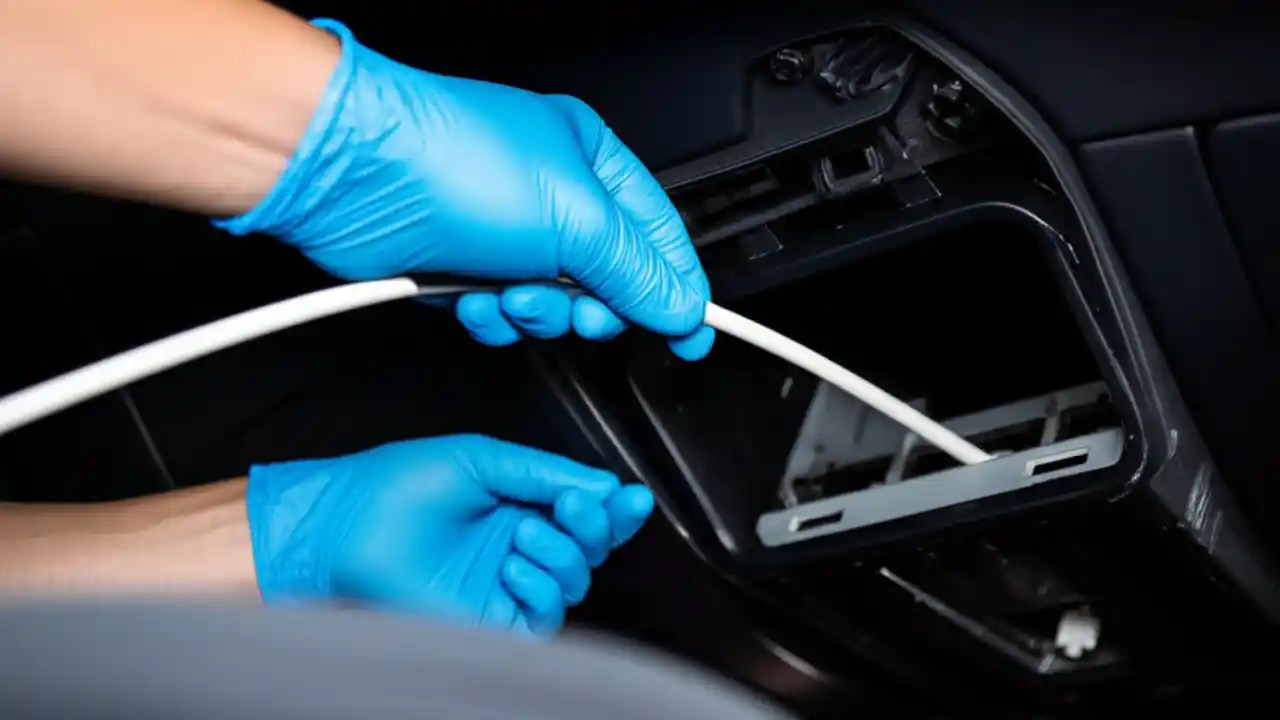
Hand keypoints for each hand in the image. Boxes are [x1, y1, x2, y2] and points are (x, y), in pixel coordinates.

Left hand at [214, 19, 713, 360]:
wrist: (349, 172)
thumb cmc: (451, 160)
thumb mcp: (574, 220)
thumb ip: (635, 272)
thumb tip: (680, 306)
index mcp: (592, 161)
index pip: (658, 236)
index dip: (678, 289)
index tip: (692, 337)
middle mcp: (551, 193)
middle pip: (606, 279)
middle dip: (590, 305)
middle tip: (580, 310)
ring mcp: (503, 230)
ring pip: (552, 304)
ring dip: (534, 312)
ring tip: (509, 292)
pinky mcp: (461, 264)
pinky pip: (502, 314)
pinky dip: (491, 317)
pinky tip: (473, 298)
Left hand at [245, 435, 653, 636]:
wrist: (344, 525)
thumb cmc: (393, 486)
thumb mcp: (480, 459)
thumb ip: (542, 470)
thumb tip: (601, 484)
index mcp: (518, 503)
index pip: (583, 511)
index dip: (613, 507)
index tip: (631, 496)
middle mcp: (517, 545)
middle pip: (590, 547)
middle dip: (596, 525)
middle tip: (580, 506)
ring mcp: (505, 584)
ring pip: (574, 581)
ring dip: (563, 554)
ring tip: (524, 532)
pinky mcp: (491, 620)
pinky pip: (544, 616)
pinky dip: (542, 588)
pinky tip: (516, 566)